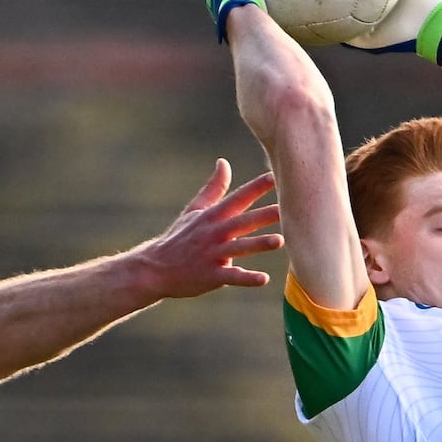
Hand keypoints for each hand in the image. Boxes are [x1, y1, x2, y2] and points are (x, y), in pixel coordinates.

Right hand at [141, 159, 281, 297]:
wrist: (155, 268)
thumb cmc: (179, 238)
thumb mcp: (195, 210)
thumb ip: (214, 188)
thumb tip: (224, 162)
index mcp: (213, 216)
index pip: (238, 198)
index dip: (256, 188)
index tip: (275, 176)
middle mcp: (214, 233)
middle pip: (243, 221)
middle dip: (265, 215)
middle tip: (286, 209)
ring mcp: (212, 254)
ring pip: (239, 247)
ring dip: (258, 244)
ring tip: (279, 241)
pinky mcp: (210, 276)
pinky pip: (231, 277)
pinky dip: (247, 278)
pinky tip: (263, 279)